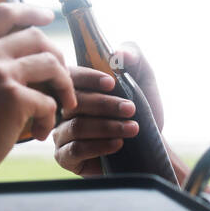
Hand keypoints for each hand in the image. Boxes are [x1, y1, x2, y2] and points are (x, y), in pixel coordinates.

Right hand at [0, 2, 76, 182]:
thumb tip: (3, 49)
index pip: (4, 12)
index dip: (30, 10)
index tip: (48, 15)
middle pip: (36, 37)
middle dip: (57, 56)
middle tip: (61, 79)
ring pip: (52, 64)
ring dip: (64, 85)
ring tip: (63, 105)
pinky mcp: (14, 98)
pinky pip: (49, 101)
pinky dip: (49, 119)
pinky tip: (39, 133)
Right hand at [53, 43, 160, 176]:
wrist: (147, 148)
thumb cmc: (141, 111)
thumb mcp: (144, 80)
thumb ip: (134, 57)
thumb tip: (118, 53)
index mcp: (77, 87)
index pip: (71, 75)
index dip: (89, 78)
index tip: (112, 83)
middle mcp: (64, 108)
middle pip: (76, 102)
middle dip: (106, 105)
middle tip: (131, 109)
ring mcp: (62, 133)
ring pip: (77, 126)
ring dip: (108, 126)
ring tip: (132, 128)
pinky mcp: (65, 157)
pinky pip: (75, 150)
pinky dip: (99, 146)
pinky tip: (118, 144)